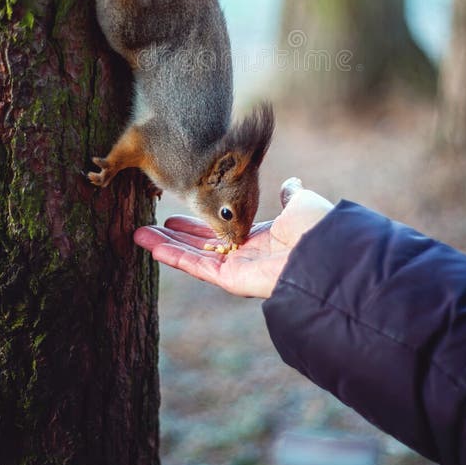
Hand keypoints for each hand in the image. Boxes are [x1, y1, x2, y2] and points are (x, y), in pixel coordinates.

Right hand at [134, 178, 333, 297]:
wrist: (328, 254)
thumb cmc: (319, 229)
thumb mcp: (302, 204)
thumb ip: (290, 196)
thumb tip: (291, 183)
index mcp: (261, 237)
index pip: (221, 230)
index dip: (199, 223)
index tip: (176, 215)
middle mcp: (245, 255)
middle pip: (202, 245)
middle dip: (175, 236)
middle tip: (150, 226)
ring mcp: (236, 269)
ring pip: (193, 257)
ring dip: (165, 246)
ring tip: (137, 235)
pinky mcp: (231, 280)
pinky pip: (197, 267)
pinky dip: (173, 257)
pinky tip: (151, 246)